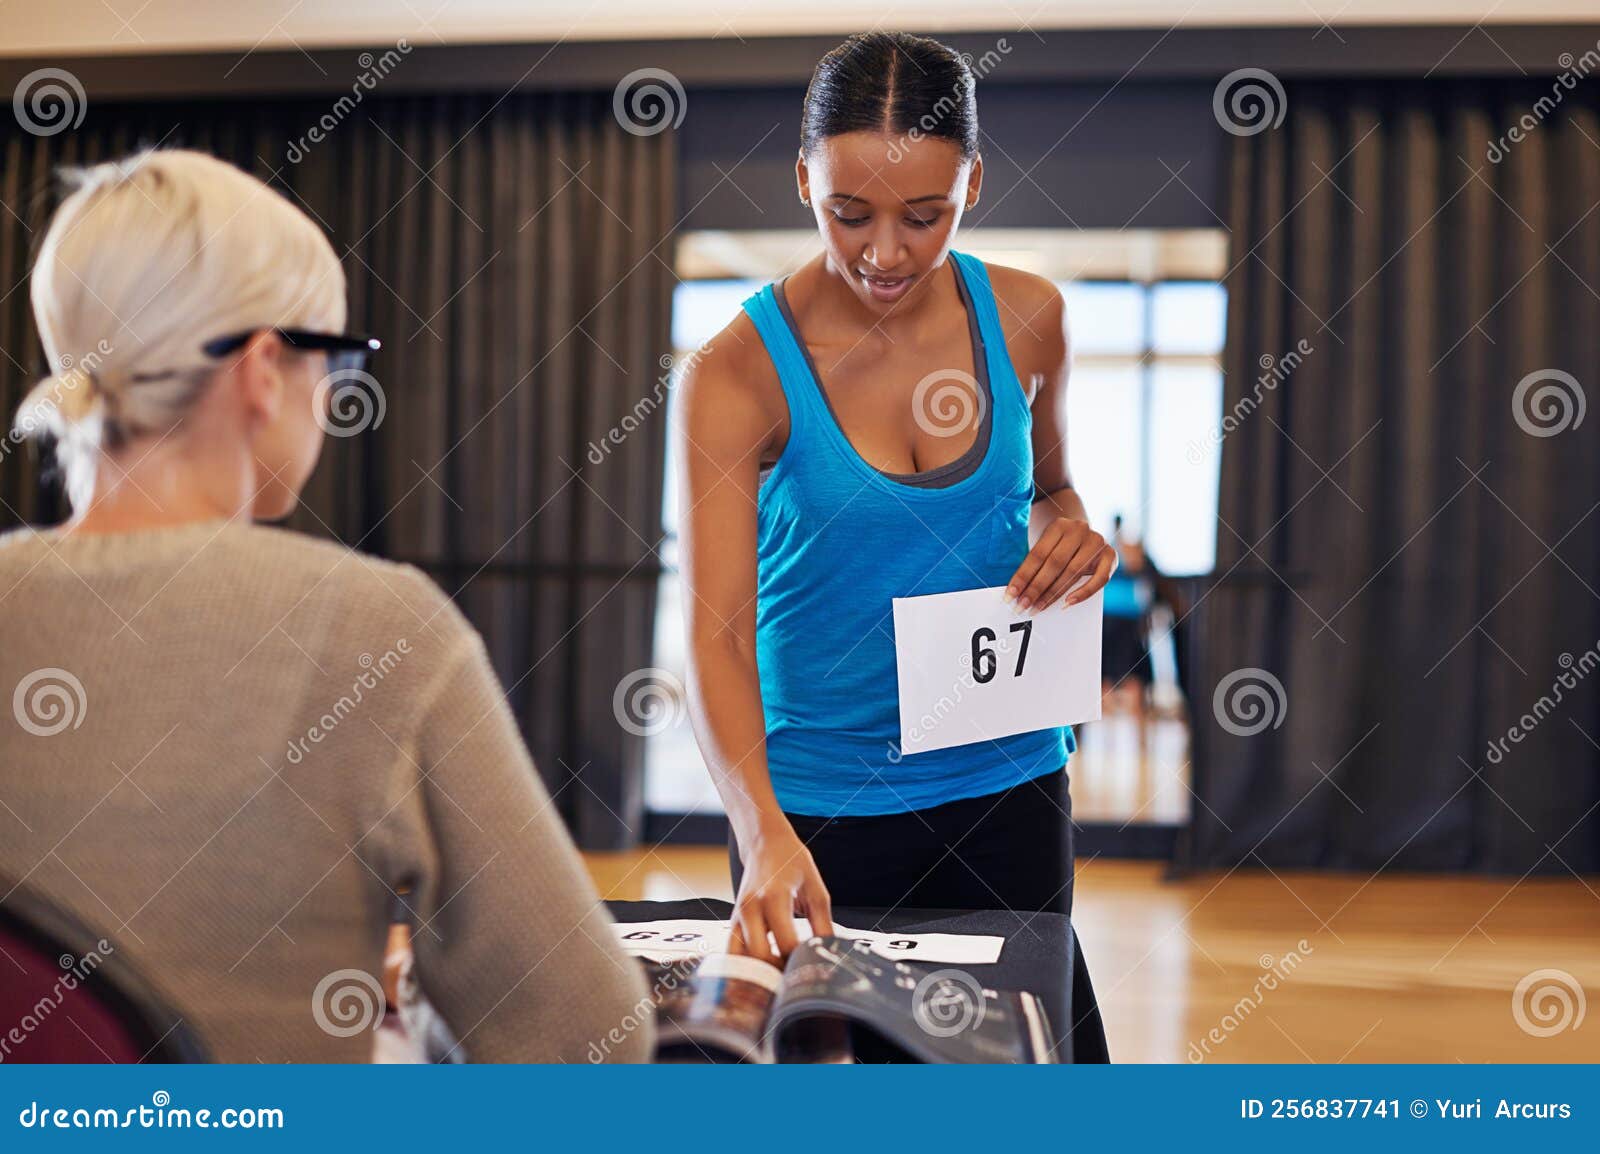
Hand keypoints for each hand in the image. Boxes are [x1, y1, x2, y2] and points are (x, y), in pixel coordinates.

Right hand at [728, 822, 833, 964]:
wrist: (765, 843)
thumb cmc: (792, 862)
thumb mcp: (816, 891)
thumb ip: (824, 925)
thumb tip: (831, 955)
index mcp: (774, 898)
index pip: (787, 944)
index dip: (802, 961)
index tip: (815, 966)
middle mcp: (750, 908)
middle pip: (760, 957)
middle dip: (780, 972)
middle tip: (798, 976)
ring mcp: (737, 916)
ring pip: (740, 960)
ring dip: (760, 973)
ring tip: (781, 977)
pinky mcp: (732, 923)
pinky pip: (733, 954)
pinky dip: (747, 967)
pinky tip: (765, 971)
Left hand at [1005, 517, 1116, 612]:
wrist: (1086, 535)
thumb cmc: (1060, 545)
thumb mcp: (1048, 545)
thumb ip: (1037, 564)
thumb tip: (1017, 591)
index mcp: (1059, 525)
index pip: (1037, 554)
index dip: (1023, 577)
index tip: (1010, 595)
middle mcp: (1079, 530)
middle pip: (1054, 564)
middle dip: (1036, 588)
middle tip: (1022, 606)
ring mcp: (1097, 542)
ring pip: (1072, 573)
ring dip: (1053, 594)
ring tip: (1038, 608)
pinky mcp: (1111, 556)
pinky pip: (1099, 580)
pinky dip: (1082, 593)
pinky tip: (1066, 603)